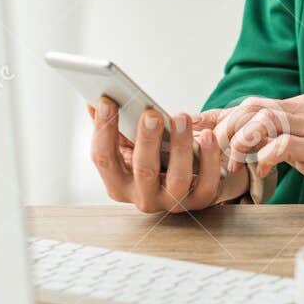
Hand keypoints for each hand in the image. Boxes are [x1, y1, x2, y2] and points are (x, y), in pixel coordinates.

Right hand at [86, 98, 247, 211]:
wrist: (188, 182)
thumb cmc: (154, 158)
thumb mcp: (130, 145)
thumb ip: (112, 126)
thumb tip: (94, 102)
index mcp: (118, 184)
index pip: (104, 159)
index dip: (103, 130)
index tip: (107, 101)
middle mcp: (143, 198)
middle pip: (143, 170)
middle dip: (147, 140)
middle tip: (151, 113)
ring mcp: (173, 202)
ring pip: (177, 179)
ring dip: (180, 146)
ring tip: (182, 118)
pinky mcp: (200, 201)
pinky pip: (207, 183)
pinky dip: (210, 159)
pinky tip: (208, 135)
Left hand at [212, 94, 303, 210]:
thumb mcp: (303, 145)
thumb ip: (277, 137)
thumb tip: (239, 143)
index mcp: (299, 105)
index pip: (251, 103)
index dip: (220, 115)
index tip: (196, 128)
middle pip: (251, 105)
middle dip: (226, 129)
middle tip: (217, 154)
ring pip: (263, 119)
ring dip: (241, 143)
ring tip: (237, 165)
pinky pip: (281, 144)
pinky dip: (265, 156)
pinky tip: (264, 171)